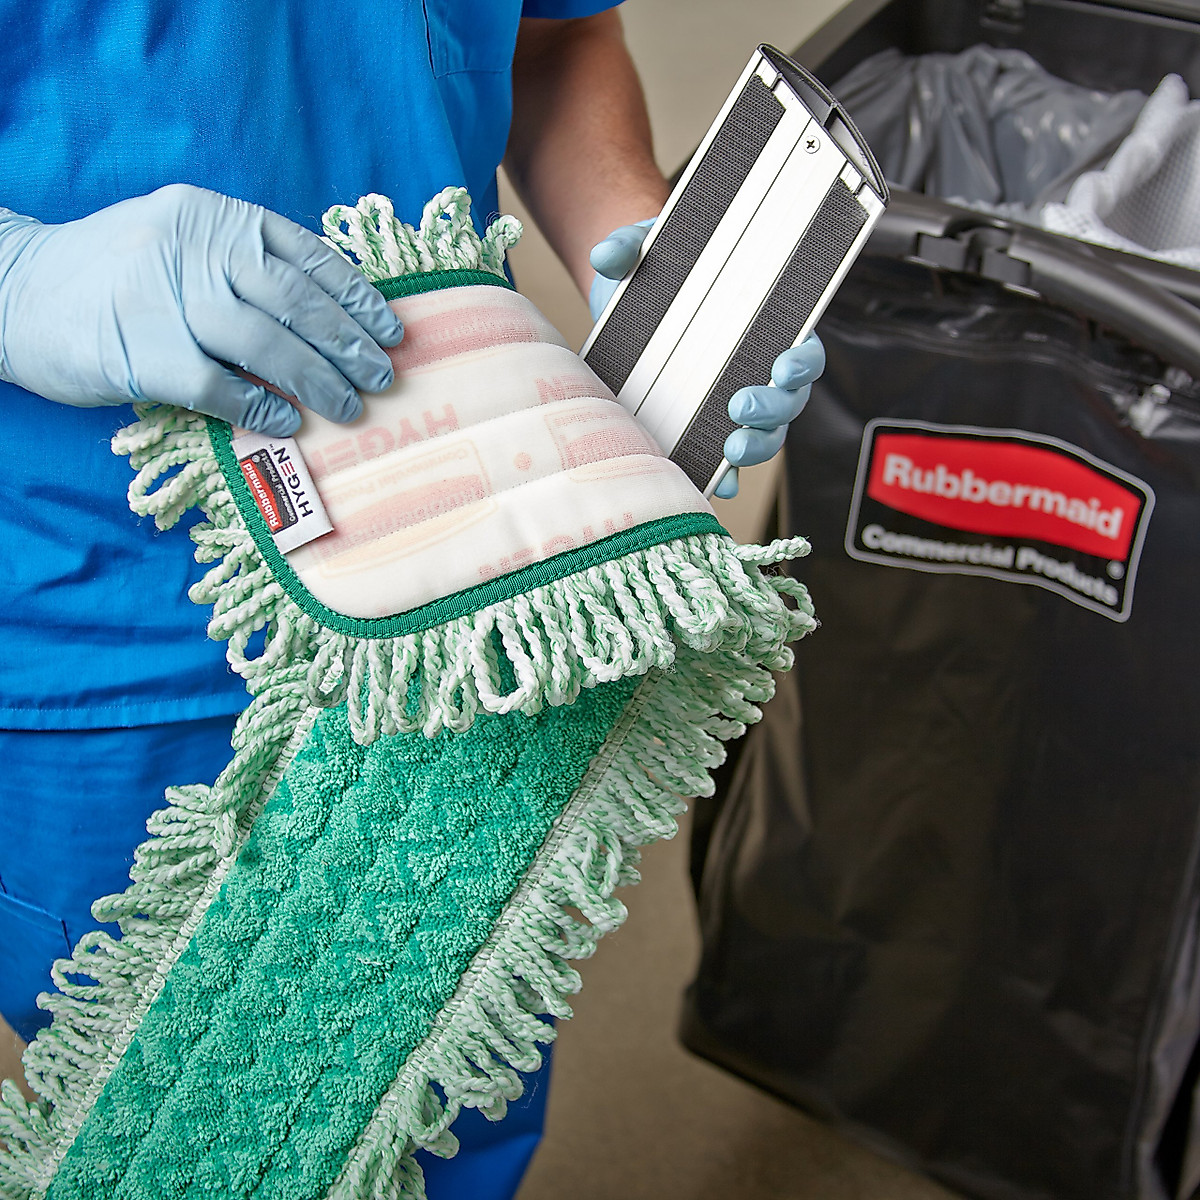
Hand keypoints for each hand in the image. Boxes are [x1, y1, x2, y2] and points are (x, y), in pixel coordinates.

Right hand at [0, 184, 403, 436]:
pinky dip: (261, 408)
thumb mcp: (177, 242)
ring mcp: (168, 299)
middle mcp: (194, 249)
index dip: (357, 296)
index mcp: (212, 217)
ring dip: (319, 381)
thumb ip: (241, 263)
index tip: (392, 329)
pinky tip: (287, 423)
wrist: (12, 291)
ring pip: (270, 344)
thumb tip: (324, 311)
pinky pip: (223, 388)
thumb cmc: (112, 276)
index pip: (306, 254)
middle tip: (384, 376)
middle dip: (351, 344)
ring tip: (351, 406)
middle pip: (297, 301)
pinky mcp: (145, 353)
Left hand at [589, 221, 824, 497]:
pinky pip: (726, 460)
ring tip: (731, 448)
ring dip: (755, 446)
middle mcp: (758, 368)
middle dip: (773, 409)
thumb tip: (607, 253)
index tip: (784, 366)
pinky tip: (717, 480)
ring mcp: (735, 402)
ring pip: (765, 433)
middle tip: (743, 407)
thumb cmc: (656, 276)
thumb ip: (630, 245)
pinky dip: (725, 474)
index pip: (802, 347)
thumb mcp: (645, 252)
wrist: (625, 303)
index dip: (802, 361)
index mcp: (762, 325)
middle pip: (788, 399)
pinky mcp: (705, 428)